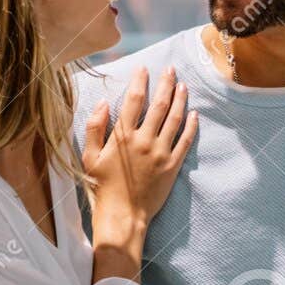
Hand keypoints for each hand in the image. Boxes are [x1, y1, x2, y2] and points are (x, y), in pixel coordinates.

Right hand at [82, 65, 196, 270]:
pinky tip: (195, 114)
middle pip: (159, 104)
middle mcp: (144, 140)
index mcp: (123, 136)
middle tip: (170, 69)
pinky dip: (192, 125)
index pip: (134, 100)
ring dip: (180, 99)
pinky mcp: (173, 166)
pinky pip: (186, 141)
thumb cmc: (102, 186)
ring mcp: (161, 153)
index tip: (144, 69)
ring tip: (183, 85)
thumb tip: (104, 102)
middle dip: (165, 83)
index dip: (140, 81)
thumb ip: (95, 127)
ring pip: (175, 119)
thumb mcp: (89, 157)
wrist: (123, 215)